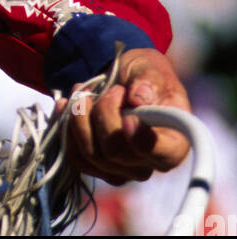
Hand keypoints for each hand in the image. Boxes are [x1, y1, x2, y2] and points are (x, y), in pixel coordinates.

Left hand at [55, 48, 190, 185]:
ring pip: (89, 155)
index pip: (162, 156)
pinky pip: (74, 155)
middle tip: (110, 90)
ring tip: (84, 94)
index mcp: (174, 144)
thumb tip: (139, 99)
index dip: (142, 141)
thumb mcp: (152, 70)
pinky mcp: (97, 165)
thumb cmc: (146, 76)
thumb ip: (149, 82)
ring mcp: (121, 168)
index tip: (128, 117)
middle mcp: (148, 163)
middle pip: (115, 152)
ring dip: (79, 119)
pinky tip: (67, 105)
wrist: (125, 80)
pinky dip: (65, 127)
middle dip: (103, 113)